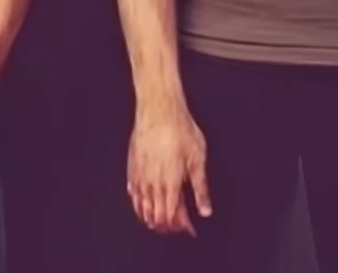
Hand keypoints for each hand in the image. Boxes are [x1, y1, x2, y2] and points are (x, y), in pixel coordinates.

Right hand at [128, 101, 211, 235]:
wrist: (158, 108)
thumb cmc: (179, 129)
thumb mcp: (197, 159)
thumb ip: (200, 188)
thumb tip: (205, 210)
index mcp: (170, 184)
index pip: (172, 218)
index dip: (181, 227)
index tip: (190, 228)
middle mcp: (152, 183)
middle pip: (156, 217)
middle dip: (168, 226)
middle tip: (178, 225)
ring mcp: (139, 175)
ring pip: (142, 208)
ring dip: (152, 217)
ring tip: (161, 219)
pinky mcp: (132, 165)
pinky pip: (133, 193)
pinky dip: (139, 203)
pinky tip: (144, 202)